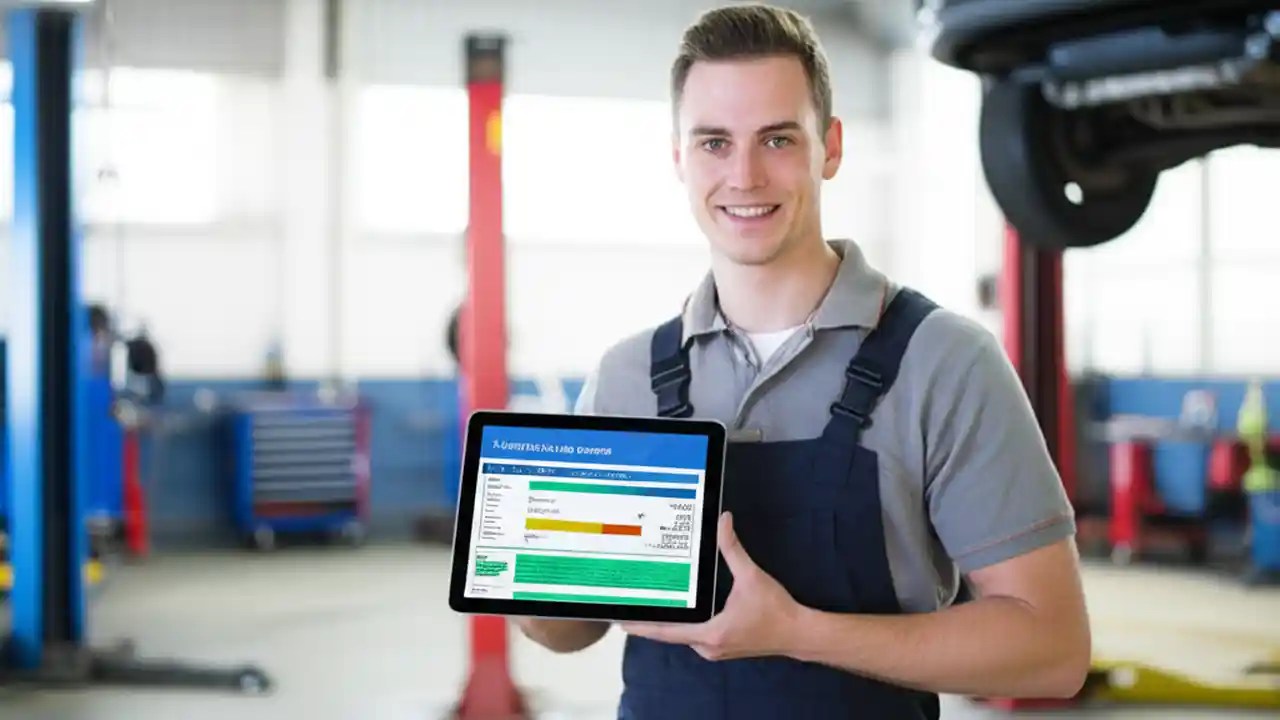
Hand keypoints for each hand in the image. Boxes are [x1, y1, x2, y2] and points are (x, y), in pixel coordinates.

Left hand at [621, 512, 804, 660]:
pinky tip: (678, 613)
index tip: (620, 622)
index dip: (642, 626)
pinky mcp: (722, 648)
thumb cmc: (775, 610)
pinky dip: (683, 625)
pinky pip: (695, 637)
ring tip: (649, 606)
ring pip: (683, 636)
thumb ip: (733, 549)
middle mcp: (708, 648)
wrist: (799, 633)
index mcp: (710, 634)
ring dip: (667, 624)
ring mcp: (715, 651)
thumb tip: (723, 521)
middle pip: (670, 635)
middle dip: (650, 622)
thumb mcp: (751, 577)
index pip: (667, 632)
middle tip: (628, 607)